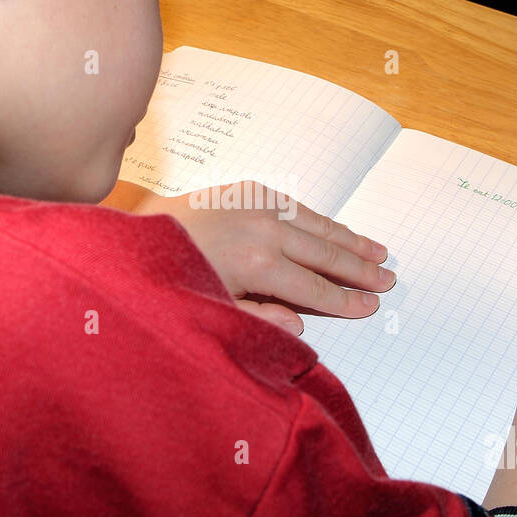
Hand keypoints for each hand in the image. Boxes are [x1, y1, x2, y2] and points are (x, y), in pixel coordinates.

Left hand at [135, 180, 394, 334]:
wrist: (128, 237)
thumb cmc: (166, 280)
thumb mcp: (212, 312)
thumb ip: (260, 320)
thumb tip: (300, 325)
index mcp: (259, 265)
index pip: (315, 288)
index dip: (346, 301)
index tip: (371, 307)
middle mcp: (264, 230)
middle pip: (324, 253)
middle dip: (359, 268)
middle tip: (388, 279)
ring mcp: (256, 206)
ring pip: (314, 224)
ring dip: (348, 238)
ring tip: (378, 250)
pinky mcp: (244, 191)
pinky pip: (293, 204)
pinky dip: (317, 217)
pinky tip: (333, 226)